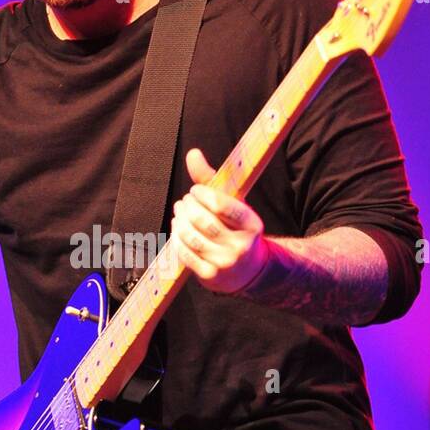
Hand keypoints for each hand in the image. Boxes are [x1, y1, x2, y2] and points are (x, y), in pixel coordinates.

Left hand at [171, 147, 271, 294]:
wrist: (247, 270)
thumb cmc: (235, 228)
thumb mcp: (233, 204)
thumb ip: (211, 179)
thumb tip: (192, 153)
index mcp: (252, 225)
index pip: (222, 205)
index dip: (202, 194)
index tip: (195, 191)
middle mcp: (241, 246)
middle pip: (204, 221)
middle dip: (188, 207)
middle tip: (185, 202)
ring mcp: (225, 263)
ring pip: (192, 238)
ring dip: (180, 222)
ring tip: (179, 213)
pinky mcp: (210, 277)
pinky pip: (185, 255)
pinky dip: (177, 239)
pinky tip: (178, 230)